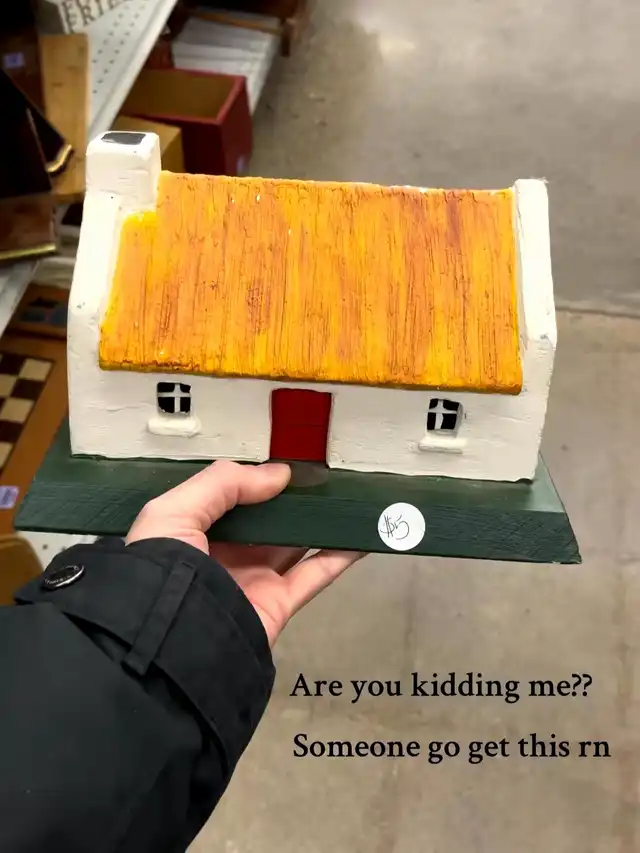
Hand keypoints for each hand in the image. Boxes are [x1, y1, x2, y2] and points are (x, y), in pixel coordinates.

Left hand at [126, 460, 363, 645]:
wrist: (169, 644)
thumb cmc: (163, 568)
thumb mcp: (174, 511)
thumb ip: (224, 484)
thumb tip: (280, 475)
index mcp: (193, 533)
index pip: (230, 500)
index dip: (256, 482)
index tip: (288, 465)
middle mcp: (224, 556)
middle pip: (266, 522)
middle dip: (292, 500)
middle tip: (323, 477)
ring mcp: (254, 581)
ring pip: (295, 545)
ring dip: (320, 523)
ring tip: (349, 498)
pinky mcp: (279, 605)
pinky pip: (315, 575)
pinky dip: (340, 556)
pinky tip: (360, 535)